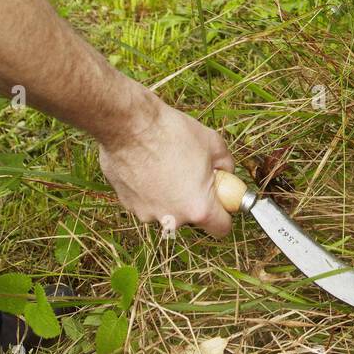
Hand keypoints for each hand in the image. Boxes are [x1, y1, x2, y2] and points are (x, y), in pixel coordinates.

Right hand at [99, 99, 235, 238]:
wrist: (130, 125)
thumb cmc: (172, 133)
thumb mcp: (213, 143)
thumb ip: (225, 165)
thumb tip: (225, 172)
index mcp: (198, 208)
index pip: (221, 228)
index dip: (225, 211)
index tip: (221, 197)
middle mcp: (172, 219)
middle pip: (192, 216)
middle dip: (195, 198)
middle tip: (191, 172)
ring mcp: (147, 214)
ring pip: (167, 209)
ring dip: (170, 194)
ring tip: (165, 164)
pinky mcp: (128, 205)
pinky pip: (147, 201)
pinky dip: (150, 189)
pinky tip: (147, 166)